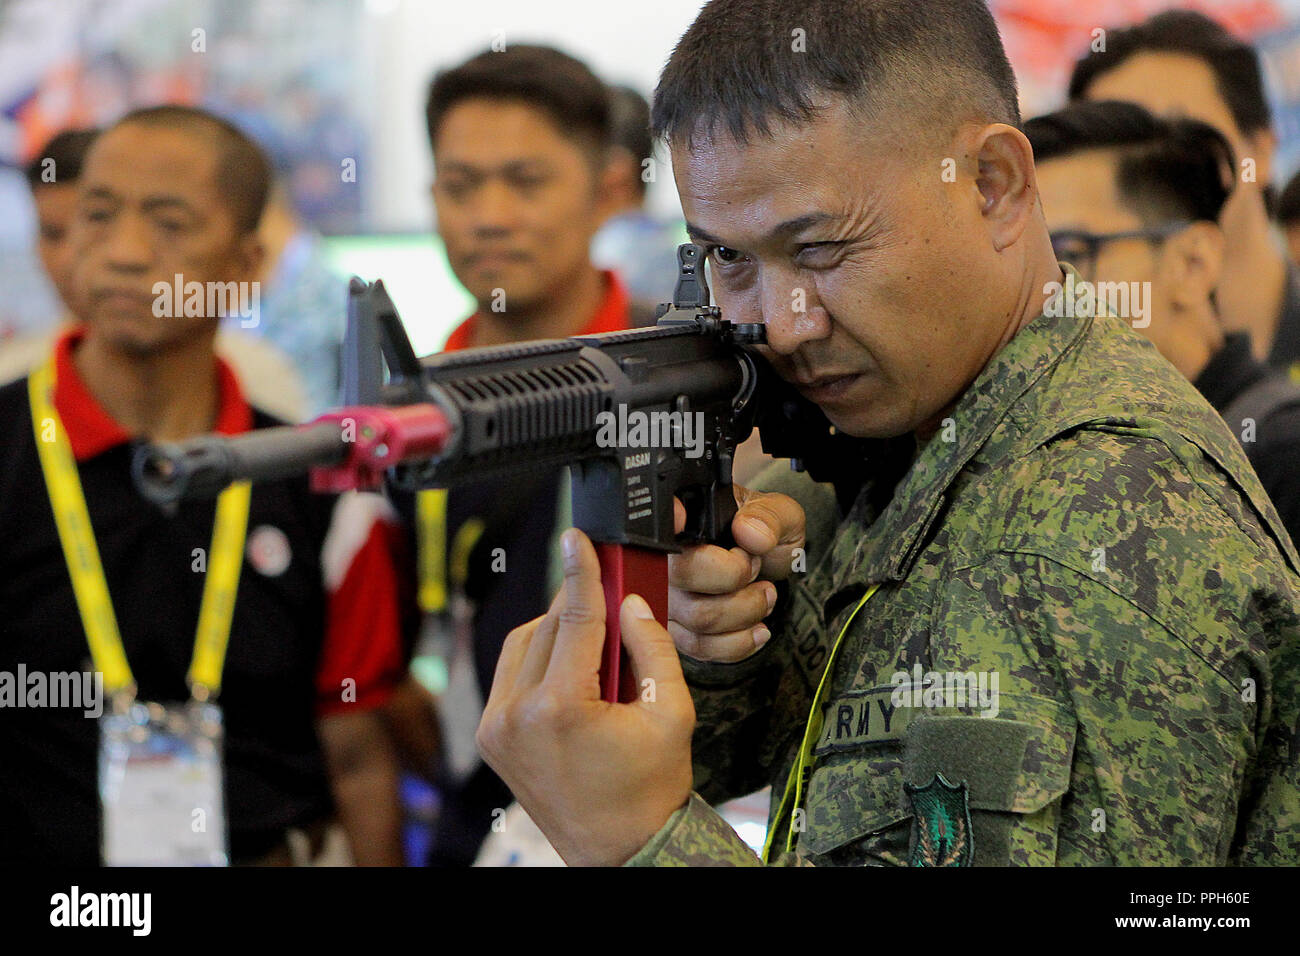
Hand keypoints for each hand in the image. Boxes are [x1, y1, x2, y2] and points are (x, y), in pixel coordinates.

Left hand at [476, 529, 694, 866]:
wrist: (622, 848)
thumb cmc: (650, 787)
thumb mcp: (672, 712)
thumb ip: (651, 647)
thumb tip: (629, 603)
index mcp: (561, 708)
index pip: (574, 618)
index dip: (582, 571)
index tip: (578, 537)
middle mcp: (516, 715)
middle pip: (547, 626)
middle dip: (580, 609)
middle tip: (615, 604)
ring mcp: (496, 727)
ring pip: (521, 644)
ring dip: (556, 632)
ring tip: (596, 649)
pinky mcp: (490, 736)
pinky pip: (510, 673)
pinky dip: (537, 659)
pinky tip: (571, 670)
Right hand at [668, 485, 804, 662]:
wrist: (766, 563)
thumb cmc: (763, 535)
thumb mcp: (778, 514)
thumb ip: (768, 517)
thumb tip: (749, 532)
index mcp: (684, 515)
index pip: (661, 517)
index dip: (668, 518)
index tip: (681, 515)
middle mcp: (662, 556)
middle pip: (683, 575)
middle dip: (735, 578)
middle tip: (755, 569)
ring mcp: (664, 596)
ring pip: (697, 618)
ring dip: (745, 612)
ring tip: (764, 596)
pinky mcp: (675, 630)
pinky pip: (699, 647)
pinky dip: (737, 643)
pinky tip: (755, 629)